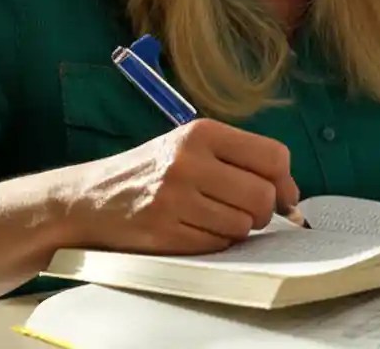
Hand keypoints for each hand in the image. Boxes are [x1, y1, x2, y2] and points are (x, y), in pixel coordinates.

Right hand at [57, 119, 299, 254]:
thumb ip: (241, 160)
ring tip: (212, 218)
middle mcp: (188, 161)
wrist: (89, 198)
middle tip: (244, 211)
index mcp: (202, 133)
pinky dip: (214, 243)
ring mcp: (174, 198)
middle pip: (262, 196)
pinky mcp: (163, 232)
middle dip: (262, 212)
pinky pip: (216, 245)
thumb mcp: (191, 146)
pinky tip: (194, 230)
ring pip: (242, 225)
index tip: (283, 197)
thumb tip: (290, 196)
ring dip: (237, 229)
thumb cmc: (152, 171)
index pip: (273, 157)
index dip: (285, 182)